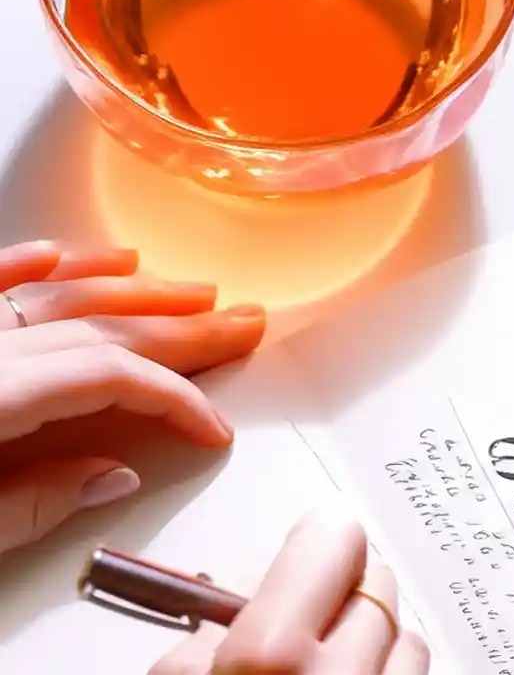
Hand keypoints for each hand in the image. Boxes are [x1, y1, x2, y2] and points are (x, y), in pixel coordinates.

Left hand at [0, 240, 265, 553]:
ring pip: (52, 295)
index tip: (213, 428)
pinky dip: (27, 264)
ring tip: (183, 289)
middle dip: (182, 329)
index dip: (175, 396)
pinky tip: (67, 254)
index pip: (109, 376)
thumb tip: (111, 479)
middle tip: (240, 326)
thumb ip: (31, 505)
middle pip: (97, 328)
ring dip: (126, 288)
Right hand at [152, 510, 430, 673]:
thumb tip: (264, 573)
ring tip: (327, 656)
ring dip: (371, 633)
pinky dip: (389, 669)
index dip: (322, 536)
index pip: (332, 542)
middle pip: (375, 583)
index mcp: (268, 657)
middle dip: (344, 585)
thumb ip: (217, 615)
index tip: (318, 534)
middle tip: (312, 603)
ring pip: (404, 633)